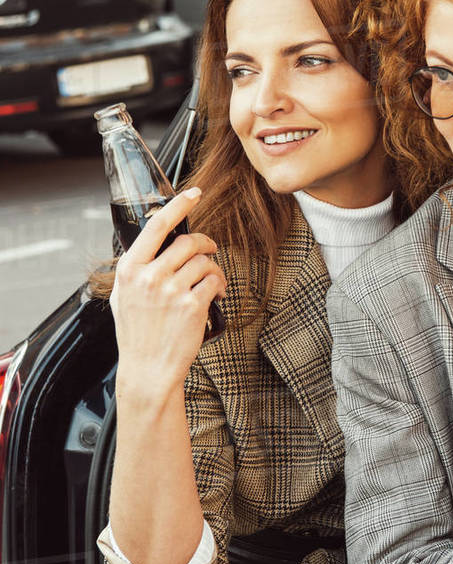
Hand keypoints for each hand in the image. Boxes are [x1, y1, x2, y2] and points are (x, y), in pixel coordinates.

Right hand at [110, 188, 225, 397]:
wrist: (148, 370)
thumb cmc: (136, 334)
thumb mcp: (122, 296)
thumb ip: (135, 269)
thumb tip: (151, 242)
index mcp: (129, 269)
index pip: (156, 225)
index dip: (178, 205)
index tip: (194, 193)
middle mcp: (149, 276)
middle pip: (188, 242)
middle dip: (205, 243)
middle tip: (210, 250)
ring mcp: (171, 290)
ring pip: (204, 261)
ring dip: (213, 268)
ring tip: (210, 282)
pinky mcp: (192, 305)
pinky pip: (214, 281)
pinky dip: (218, 285)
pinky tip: (214, 295)